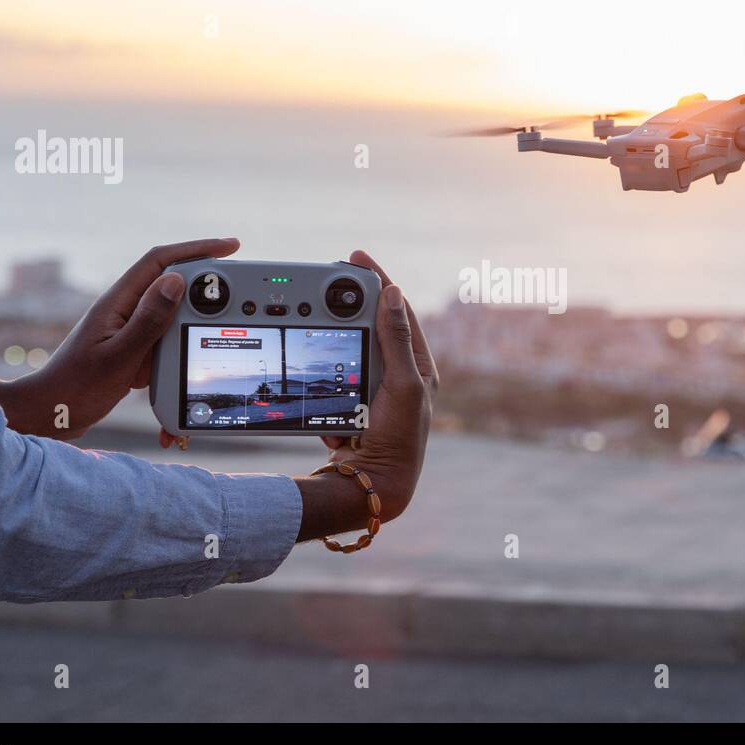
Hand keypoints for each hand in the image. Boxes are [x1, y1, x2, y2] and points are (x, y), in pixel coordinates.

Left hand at [0, 238, 240, 438]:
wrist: (49, 416)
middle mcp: (125, 310)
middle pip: (174, 286)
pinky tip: (182, 376)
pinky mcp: (133, 351)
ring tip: (219, 335)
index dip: (197, 248)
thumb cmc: (75, 387)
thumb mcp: (118, 356)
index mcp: (119, 302)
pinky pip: (165, 344)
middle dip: (208, 288)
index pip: (161, 261)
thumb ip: (149, 320)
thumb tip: (176, 282)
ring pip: (174, 316)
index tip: (231, 247)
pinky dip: (179, 356)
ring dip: (196, 325)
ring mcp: (129, 330)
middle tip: (239, 295)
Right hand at [295, 250, 438, 539]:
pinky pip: (334, 387)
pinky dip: (330, 394)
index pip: (398, 311)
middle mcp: (401, 378)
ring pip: (347, 357)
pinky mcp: (355, 409)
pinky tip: (339, 419)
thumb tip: (392, 293)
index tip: (355, 257)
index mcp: (419, 367)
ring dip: (334, 360)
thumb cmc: (399, 438)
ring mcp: (376, 394)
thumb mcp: (402, 384)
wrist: (375, 487)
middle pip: (371, 330)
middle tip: (324, 292)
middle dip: (347, 316)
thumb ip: (396, 339)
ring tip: (327, 367)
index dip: (378, 281)